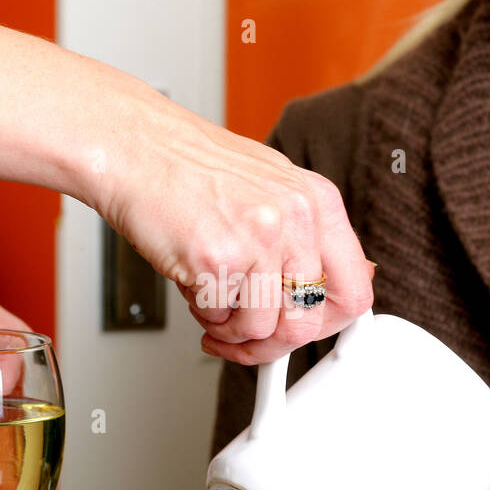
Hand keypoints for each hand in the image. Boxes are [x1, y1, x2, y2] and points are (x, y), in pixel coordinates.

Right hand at [90, 85, 374, 365]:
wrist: (134, 148)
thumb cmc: (191, 170)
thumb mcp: (271, 192)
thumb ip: (303, 241)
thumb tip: (324, 291)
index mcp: (317, 202)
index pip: (354, 290)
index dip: (326, 323)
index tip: (301, 329)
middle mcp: (295, 219)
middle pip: (307, 321)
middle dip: (272, 342)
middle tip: (249, 336)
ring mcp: (259, 239)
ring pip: (261, 328)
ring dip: (231, 328)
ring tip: (213, 298)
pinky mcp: (218, 259)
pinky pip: (220, 319)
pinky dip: (203, 313)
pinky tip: (193, 284)